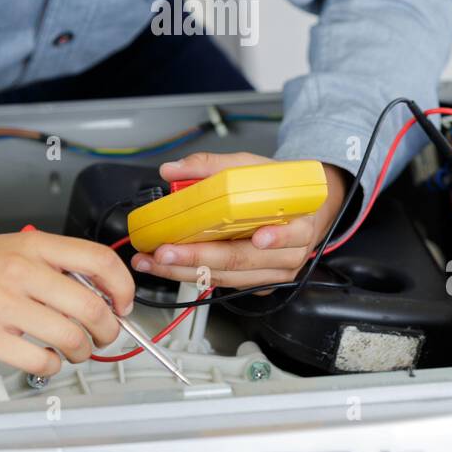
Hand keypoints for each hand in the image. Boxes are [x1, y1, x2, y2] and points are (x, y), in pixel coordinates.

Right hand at [0, 230, 134, 378]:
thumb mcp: (16, 248)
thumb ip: (55, 264)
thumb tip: (101, 291)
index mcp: (35, 246)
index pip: (99, 261)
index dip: (122, 287)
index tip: (123, 304)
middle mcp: (22, 272)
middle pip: (91, 307)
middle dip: (108, 330)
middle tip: (104, 336)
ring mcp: (4, 305)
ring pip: (70, 337)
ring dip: (82, 351)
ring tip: (75, 351)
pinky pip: (39, 359)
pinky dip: (52, 364)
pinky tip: (46, 358)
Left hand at [130, 151, 348, 291]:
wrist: (298, 213)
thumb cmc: (276, 191)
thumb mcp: (251, 168)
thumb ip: (212, 166)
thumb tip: (174, 169)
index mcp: (299, 221)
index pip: (291, 233)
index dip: (276, 237)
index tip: (259, 238)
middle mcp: (289, 253)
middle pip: (243, 260)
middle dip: (199, 258)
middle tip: (165, 252)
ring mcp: (272, 273)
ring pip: (227, 278)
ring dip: (185, 271)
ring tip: (153, 261)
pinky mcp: (257, 284)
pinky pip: (223, 283)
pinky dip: (193, 275)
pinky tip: (168, 267)